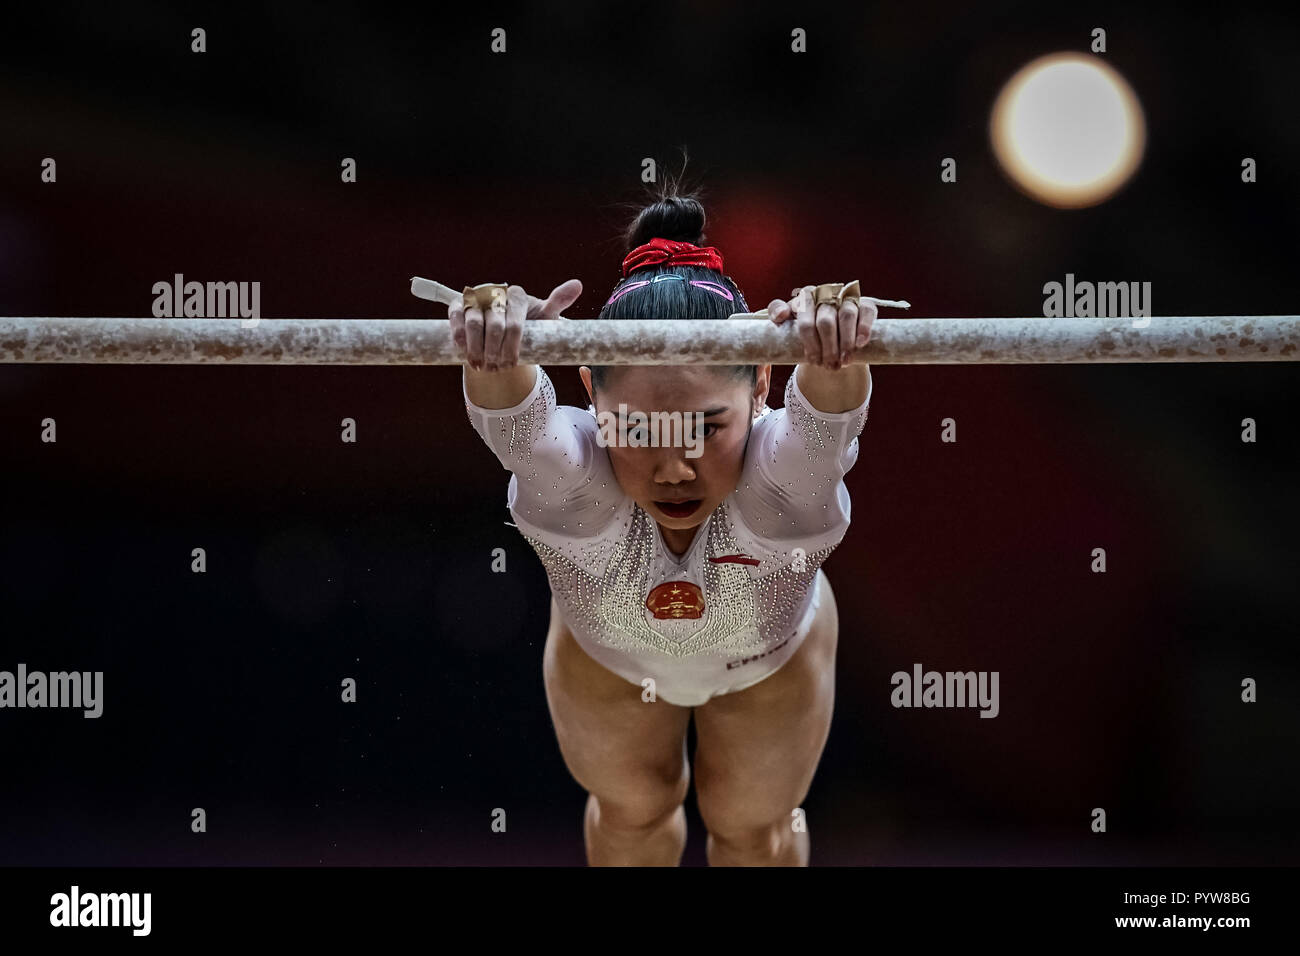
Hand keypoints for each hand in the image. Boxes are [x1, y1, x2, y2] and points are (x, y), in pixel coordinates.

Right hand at [450, 279, 582, 370]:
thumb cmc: (527, 327)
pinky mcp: (459, 305)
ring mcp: (476, 298)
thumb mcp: (544, 319)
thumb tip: (577, 285)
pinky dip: (458, 334)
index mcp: (518, 295)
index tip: (511, 364)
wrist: (503, 336)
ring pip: (473, 322)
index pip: (515, 322)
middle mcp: (496, 293)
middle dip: (494, 351)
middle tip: (496, 369)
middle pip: (494, 325)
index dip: (512, 347)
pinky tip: (463, 350)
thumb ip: (557, 303)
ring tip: (481, 366)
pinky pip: (455, 316)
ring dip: (476, 348)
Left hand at [765, 285, 876, 369]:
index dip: (806, 337)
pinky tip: (860, 344)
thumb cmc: (810, 334)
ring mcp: (846, 298)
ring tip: (843, 362)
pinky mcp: (865, 304)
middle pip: (825, 321)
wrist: (835, 343)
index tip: (809, 358)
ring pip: (846, 316)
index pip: (801, 312)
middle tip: (827, 366)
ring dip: (845, 343)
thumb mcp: (792, 328)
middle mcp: (826, 293)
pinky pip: (866, 311)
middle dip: (827, 348)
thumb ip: (779, 317)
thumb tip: (780, 316)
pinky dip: (863, 329)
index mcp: (805, 297)